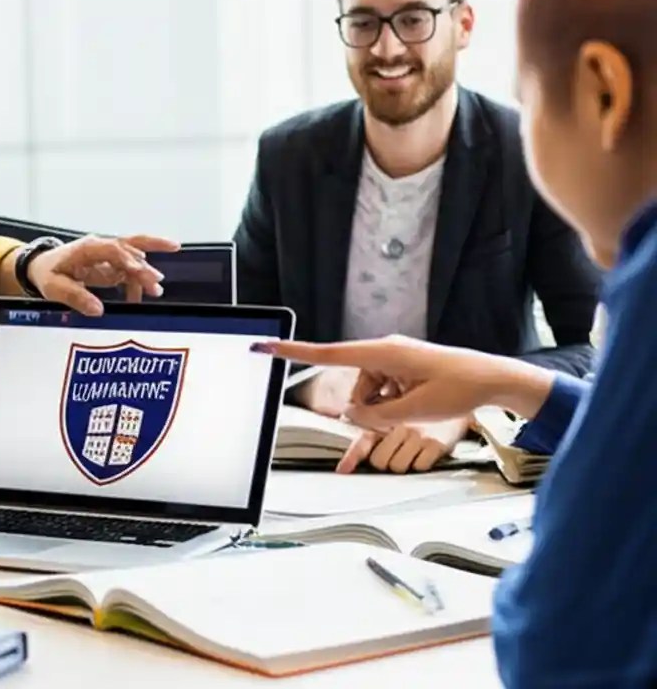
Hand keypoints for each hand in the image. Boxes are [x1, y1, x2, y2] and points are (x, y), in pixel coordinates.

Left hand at [27, 235, 180, 314]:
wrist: (41, 267)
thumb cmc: (47, 273)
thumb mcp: (53, 287)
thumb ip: (75, 296)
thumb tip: (97, 309)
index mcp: (86, 248)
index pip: (112, 249)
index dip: (128, 259)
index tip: (140, 272)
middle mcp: (100, 247)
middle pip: (130, 245)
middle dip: (145, 262)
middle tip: (157, 280)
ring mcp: (107, 255)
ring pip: (134, 255)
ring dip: (146, 271)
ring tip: (156, 290)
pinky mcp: (111, 265)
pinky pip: (129, 271)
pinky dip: (137, 283)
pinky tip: (141, 296)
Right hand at [252, 335, 555, 427]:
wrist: (493, 378)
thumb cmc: (460, 386)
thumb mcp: (414, 409)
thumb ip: (375, 415)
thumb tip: (352, 413)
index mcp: (383, 352)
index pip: (328, 353)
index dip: (293, 351)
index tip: (267, 345)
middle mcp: (384, 351)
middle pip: (355, 387)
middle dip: (371, 407)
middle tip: (406, 411)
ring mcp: (393, 359)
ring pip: (369, 393)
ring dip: (386, 407)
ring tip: (418, 406)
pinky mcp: (401, 368)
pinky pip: (383, 392)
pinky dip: (395, 403)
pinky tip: (419, 403)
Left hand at [338, 417, 470, 473]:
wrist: (456, 400)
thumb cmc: (422, 412)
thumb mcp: (394, 416)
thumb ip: (372, 432)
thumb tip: (347, 446)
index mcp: (387, 418)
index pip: (364, 440)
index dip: (352, 457)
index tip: (343, 469)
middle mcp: (401, 426)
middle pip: (380, 460)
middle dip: (384, 460)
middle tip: (393, 452)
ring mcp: (419, 436)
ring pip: (398, 466)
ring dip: (402, 463)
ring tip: (410, 451)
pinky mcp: (438, 444)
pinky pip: (420, 466)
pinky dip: (421, 463)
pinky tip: (424, 452)